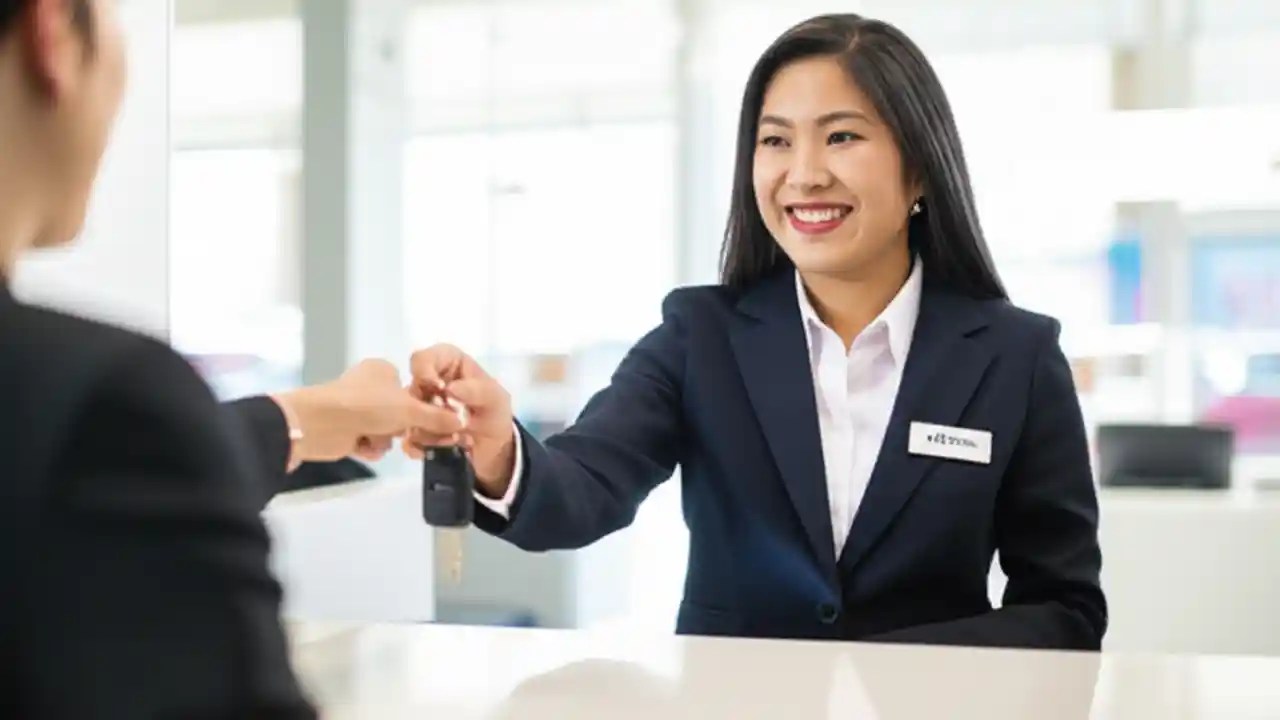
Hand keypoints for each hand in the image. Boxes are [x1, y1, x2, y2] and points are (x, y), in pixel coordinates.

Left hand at [272, 359, 463, 466]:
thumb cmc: (361, 405)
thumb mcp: (408, 410)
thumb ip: (436, 417)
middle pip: (401, 415)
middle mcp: (368, 387)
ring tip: (371, 436)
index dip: (420, 408)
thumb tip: (459, 422)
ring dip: (383, 439)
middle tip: (397, 430)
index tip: (427, 420)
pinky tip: (361, 445)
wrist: (317, 424)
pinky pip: (370, 443)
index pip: (413, 390)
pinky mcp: (346, 430)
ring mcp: (356, 409)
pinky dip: (369, 447)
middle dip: (400, 428)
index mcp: (382, 370)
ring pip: (386, 432)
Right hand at [408, 344, 515, 497]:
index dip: (425, 372)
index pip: (422, 359)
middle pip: (411, 391)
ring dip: (432, 431)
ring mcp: (419, 409)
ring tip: (457, 438)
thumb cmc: (495, 412)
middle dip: (432, 411)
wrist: (494, 447)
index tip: (440, 388)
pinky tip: (441, 450)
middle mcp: (427, 384)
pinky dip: (423, 447)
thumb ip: (478, 390)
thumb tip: (450, 389)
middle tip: (456, 422)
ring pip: (408, 417)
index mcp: (446, 364)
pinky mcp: (417, 432)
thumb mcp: (496, 399)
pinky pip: (408, 439)